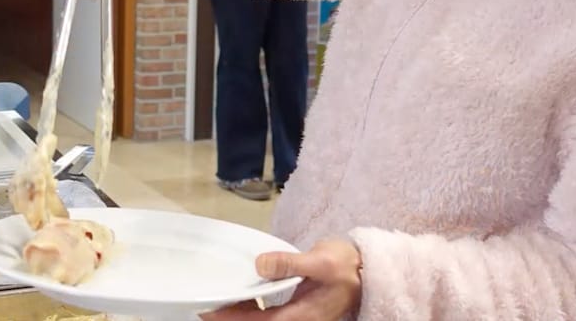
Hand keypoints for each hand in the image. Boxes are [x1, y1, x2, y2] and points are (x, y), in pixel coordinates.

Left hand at [201, 240, 361, 320]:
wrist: (369, 270)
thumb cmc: (346, 265)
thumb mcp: (318, 260)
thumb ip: (289, 264)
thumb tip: (260, 266)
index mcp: (301, 315)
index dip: (232, 317)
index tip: (208, 311)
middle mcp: (297, 320)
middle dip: (231, 317)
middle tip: (206, 306)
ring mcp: (297, 316)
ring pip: (262, 319)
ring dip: (241, 312)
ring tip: (219, 300)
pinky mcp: (297, 308)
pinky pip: (269, 312)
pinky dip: (253, 305)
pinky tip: (244, 294)